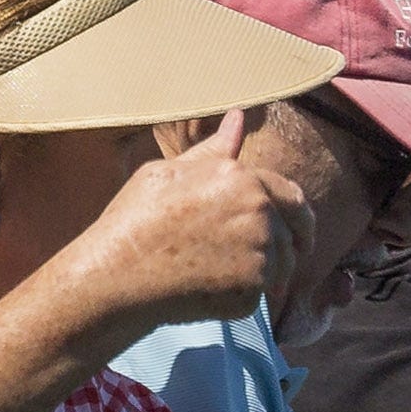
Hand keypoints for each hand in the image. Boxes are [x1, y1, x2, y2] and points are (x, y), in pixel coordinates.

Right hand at [53, 109, 314, 336]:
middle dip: (292, 243)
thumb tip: (238, 117)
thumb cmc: (135, 220)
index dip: (296, 214)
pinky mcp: (253, 290)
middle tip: (268, 256)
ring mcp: (260, 253)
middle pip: (296, 232)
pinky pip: (260, 292)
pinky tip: (209, 290)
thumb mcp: (168, 173)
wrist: (115, 275)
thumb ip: (213, 151)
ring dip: (264, 270)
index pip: (293, 195)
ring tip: (219, 272)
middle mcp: (260, 213)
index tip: (295, 229)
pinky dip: (243, 294)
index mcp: (242, 179)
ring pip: (282, 265)